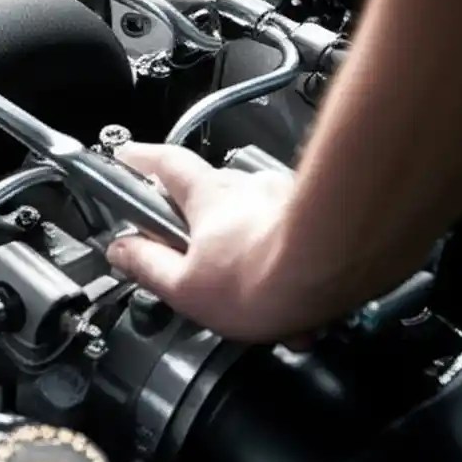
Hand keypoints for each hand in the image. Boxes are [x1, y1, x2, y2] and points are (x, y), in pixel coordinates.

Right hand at [106, 143, 333, 342]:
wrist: (340, 269)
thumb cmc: (267, 277)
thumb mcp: (186, 287)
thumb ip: (148, 265)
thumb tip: (121, 251)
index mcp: (206, 197)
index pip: (163, 164)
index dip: (141, 159)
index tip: (126, 157)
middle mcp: (246, 187)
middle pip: (209, 196)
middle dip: (199, 224)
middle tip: (194, 257)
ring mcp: (286, 198)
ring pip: (253, 221)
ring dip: (250, 252)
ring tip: (256, 299)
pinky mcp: (321, 217)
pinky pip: (293, 238)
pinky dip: (287, 266)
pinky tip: (294, 304)